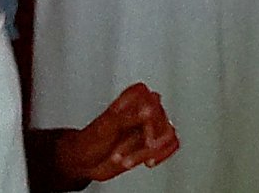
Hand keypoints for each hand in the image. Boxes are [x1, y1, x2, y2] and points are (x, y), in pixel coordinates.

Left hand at [56, 84, 180, 184]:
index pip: (154, 101)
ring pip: (166, 134)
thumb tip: (149, 109)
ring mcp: (149, 126)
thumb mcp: (108, 125)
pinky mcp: (152, 142)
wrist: (86, 161)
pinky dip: (163, 155)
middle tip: (136, 148)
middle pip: (162, 120)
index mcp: (134, 96)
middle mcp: (144, 108)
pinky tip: (149, 161)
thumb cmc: (92, 139)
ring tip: (130, 160)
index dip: (151, 117)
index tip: (145, 129)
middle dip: (147, 140)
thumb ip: (130, 116)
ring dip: (148, 152)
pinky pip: (171, 145)